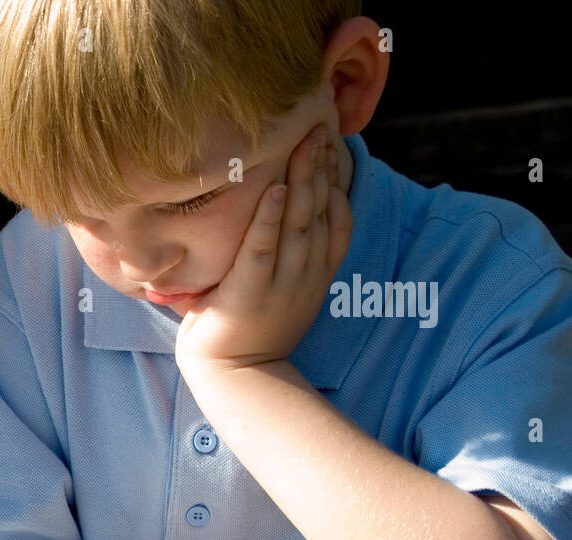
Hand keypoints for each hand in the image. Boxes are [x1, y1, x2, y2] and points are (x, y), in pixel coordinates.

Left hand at [174, 123, 352, 373]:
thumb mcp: (277, 289)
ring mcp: (281, 286)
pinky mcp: (250, 294)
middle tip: (321, 128)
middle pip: (322, 213)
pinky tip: (273, 190)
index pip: (337, 220)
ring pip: (300, 225)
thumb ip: (282, 257)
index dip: (337, 182)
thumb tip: (276, 216)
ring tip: (305, 145)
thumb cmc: (245, 329)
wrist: (234, 378)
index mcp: (315, 275)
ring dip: (303, 182)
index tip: (334, 146)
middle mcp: (306, 277)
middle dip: (323, 169)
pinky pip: (263, 250)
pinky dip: (269, 219)